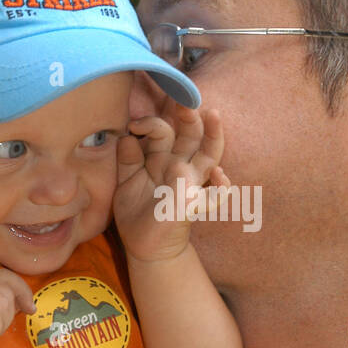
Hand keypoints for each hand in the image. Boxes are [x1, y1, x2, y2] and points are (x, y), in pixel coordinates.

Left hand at [113, 98, 231, 261]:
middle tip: (184, 101)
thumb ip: (127, 159)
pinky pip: (216, 196)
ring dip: (214, 136)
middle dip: (189, 116)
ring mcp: (191, 185)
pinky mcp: (194, 206)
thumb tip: (127, 136)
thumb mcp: (126, 182)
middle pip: (191, 136)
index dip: (151, 123)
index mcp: (162, 158)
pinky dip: (221, 187)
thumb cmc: (137, 212)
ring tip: (214, 116)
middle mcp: (179, 167)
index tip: (133, 125)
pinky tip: (220, 175)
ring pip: (209, 156)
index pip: (164, 131)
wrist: (144, 247)